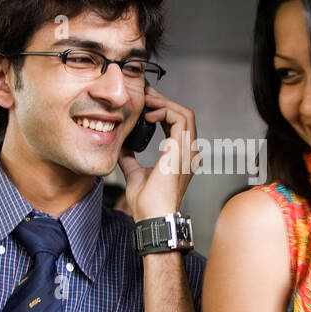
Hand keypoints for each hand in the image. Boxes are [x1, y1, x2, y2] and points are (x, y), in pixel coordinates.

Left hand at [119, 86, 199, 220]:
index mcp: (181, 157)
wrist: (152, 217)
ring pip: (185, 114)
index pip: (178, 125)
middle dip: (164, 102)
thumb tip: (122, 146)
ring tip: (148, 101)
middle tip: (146, 95)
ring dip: (165, 104)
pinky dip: (165, 112)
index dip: (163, 110)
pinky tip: (149, 114)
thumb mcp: (134, 173)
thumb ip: (130, 158)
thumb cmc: (147, 203)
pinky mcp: (181, 151)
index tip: (146, 103)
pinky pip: (180, 121)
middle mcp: (189, 153)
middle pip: (184, 115)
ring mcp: (188, 152)